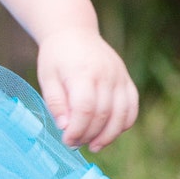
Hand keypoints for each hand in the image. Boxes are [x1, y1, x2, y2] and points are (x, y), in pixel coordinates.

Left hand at [35, 25, 137, 151]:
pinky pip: (132, 107)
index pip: (85, 108)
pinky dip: (123, 124)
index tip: (67, 140)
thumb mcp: (47, 76)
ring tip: (93, 146)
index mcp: (83, 72)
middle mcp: (106, 74)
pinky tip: (109, 133)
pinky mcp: (126, 80)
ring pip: (121, 114)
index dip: (77, 130)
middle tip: (75, 144)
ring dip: (108, 136)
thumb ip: (55, 102)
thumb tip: (65, 127)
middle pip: (103, 114)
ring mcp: (119, 77)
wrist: (74, 32)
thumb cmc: (57, 57)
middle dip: (89, 135)